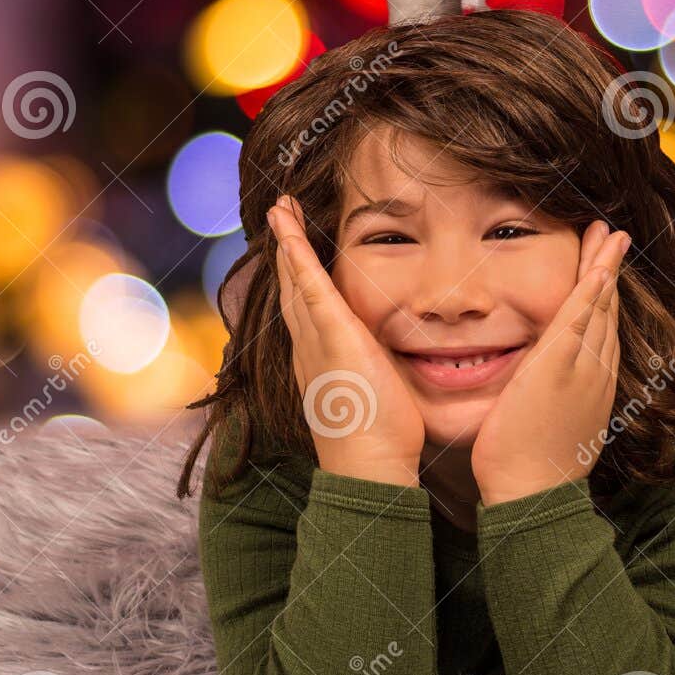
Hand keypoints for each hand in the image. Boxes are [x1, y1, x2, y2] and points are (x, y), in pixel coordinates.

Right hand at [268, 195, 425, 486]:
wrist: (369, 466)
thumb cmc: (381, 439)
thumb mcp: (379, 392)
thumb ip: (380, 369)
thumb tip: (395, 361)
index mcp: (322, 357)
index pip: (308, 306)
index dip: (299, 274)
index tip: (295, 246)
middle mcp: (310, 346)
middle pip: (292, 287)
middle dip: (285, 249)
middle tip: (278, 213)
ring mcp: (317, 340)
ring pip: (295, 280)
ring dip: (287, 241)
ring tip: (280, 207)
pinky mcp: (334, 337)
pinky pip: (310, 288)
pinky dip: (298, 257)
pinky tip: (290, 231)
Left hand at [471, 221, 628, 505]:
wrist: (533, 494)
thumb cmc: (531, 467)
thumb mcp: (550, 422)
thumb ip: (548, 394)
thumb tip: (532, 379)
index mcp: (593, 384)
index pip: (601, 327)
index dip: (605, 292)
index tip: (605, 264)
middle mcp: (595, 373)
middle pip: (606, 310)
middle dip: (609, 268)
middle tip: (614, 233)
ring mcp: (581, 371)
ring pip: (598, 309)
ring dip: (604, 267)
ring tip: (610, 234)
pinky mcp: (558, 370)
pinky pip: (579, 323)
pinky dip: (591, 293)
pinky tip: (598, 268)